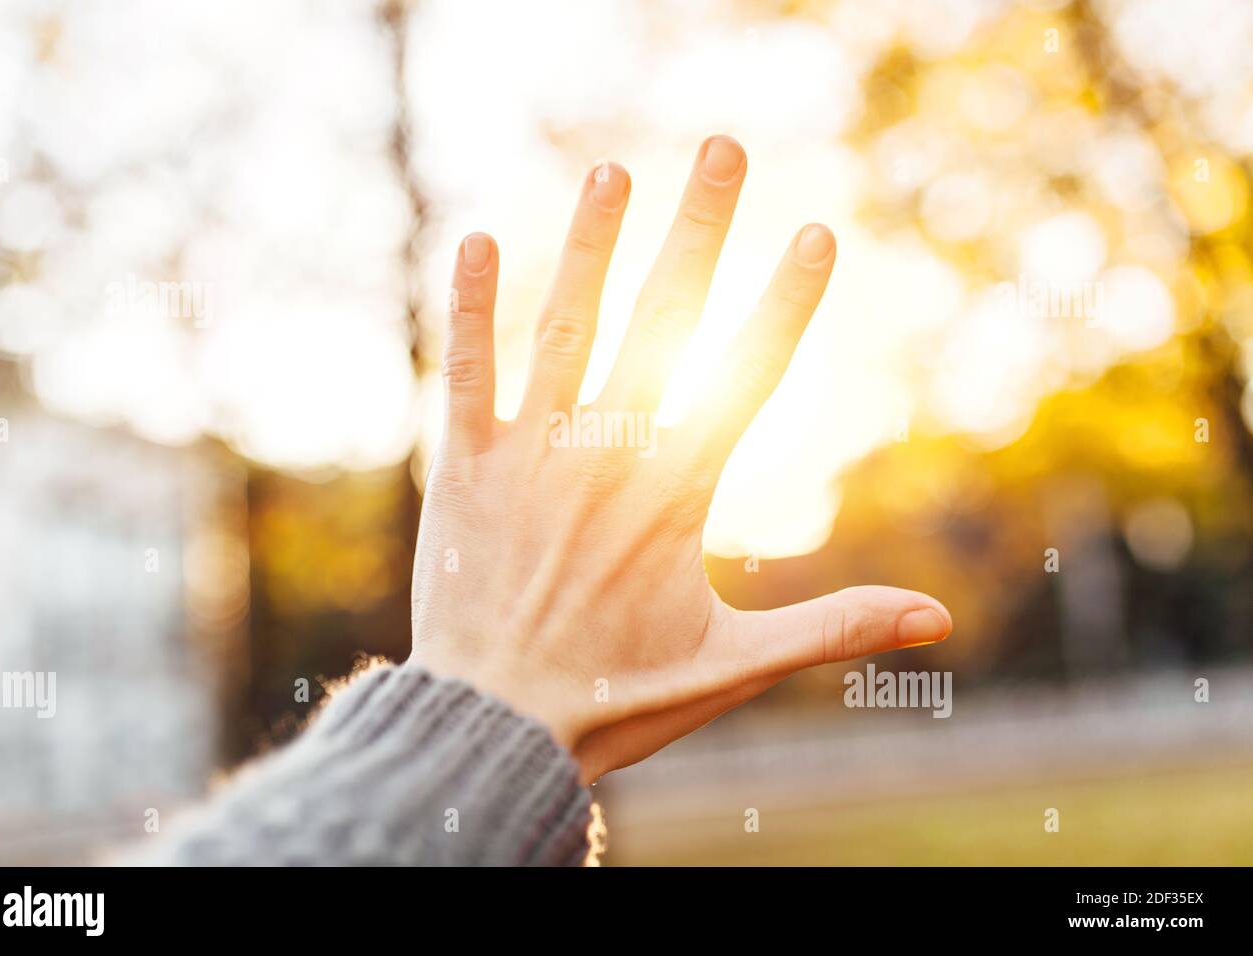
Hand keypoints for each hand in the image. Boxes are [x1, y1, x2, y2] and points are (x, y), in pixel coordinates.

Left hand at [408, 135, 950, 782]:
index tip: (815, 232)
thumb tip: (938, 620)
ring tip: (614, 171)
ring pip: (567, 326)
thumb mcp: (736, 665)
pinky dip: (468, 307)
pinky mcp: (465, 465)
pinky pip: (465, 372)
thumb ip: (833, 627)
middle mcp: (609, 453)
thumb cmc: (620, 697)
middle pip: (664, 320)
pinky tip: (475, 238)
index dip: (787, 300)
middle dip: (700, 230)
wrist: (496, 727)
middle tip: (720, 149)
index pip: (750, 372)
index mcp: (679, 493)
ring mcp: (533, 453)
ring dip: (593, 244)